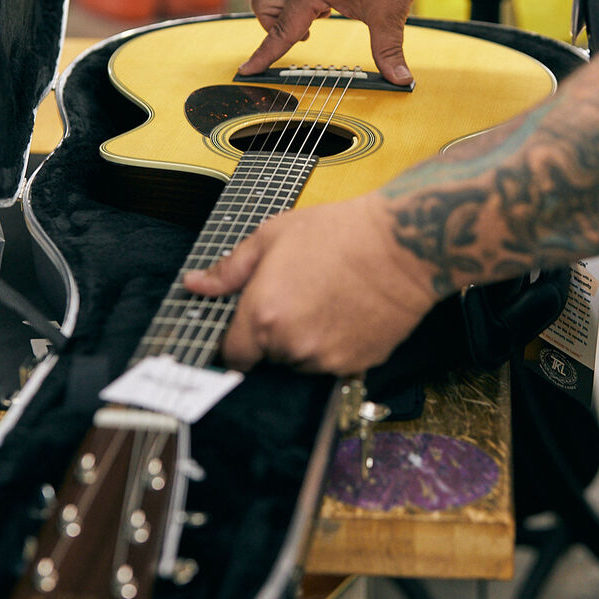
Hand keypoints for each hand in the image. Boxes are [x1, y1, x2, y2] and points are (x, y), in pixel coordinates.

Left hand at [182, 194, 439, 376]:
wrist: (402, 245)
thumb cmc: (339, 233)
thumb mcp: (273, 236)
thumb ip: (230, 268)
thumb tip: (196, 284)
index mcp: (263, 316)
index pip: (232, 355)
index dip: (237, 339)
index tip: (246, 324)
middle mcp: (292, 346)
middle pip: (268, 357)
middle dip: (275, 333)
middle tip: (297, 295)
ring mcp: (326, 360)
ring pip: (301, 361)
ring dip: (305, 341)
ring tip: (325, 299)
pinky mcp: (356, 365)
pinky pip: (333, 364)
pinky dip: (335, 345)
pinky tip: (346, 311)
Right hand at [240, 0, 429, 86]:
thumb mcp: (389, 15)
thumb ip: (388, 50)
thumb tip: (401, 80)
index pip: (281, 32)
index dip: (263, 56)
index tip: (246, 71)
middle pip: (263, 4)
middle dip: (273, 27)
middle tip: (306, 36)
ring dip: (290, 9)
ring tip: (324, 15)